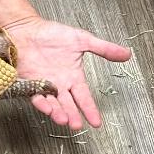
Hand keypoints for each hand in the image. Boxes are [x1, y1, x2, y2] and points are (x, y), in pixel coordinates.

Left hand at [3, 16, 134, 129]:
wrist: (26, 28)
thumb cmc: (52, 33)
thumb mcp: (83, 39)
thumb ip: (104, 48)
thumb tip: (127, 54)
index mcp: (73, 77)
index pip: (84, 97)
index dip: (90, 109)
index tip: (97, 122)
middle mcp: (59, 84)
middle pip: (68, 105)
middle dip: (73, 115)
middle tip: (77, 125)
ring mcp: (43, 85)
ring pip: (52, 103)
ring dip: (58, 112)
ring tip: (63, 119)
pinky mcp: (28, 83)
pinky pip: (35, 95)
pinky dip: (41, 102)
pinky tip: (47, 107)